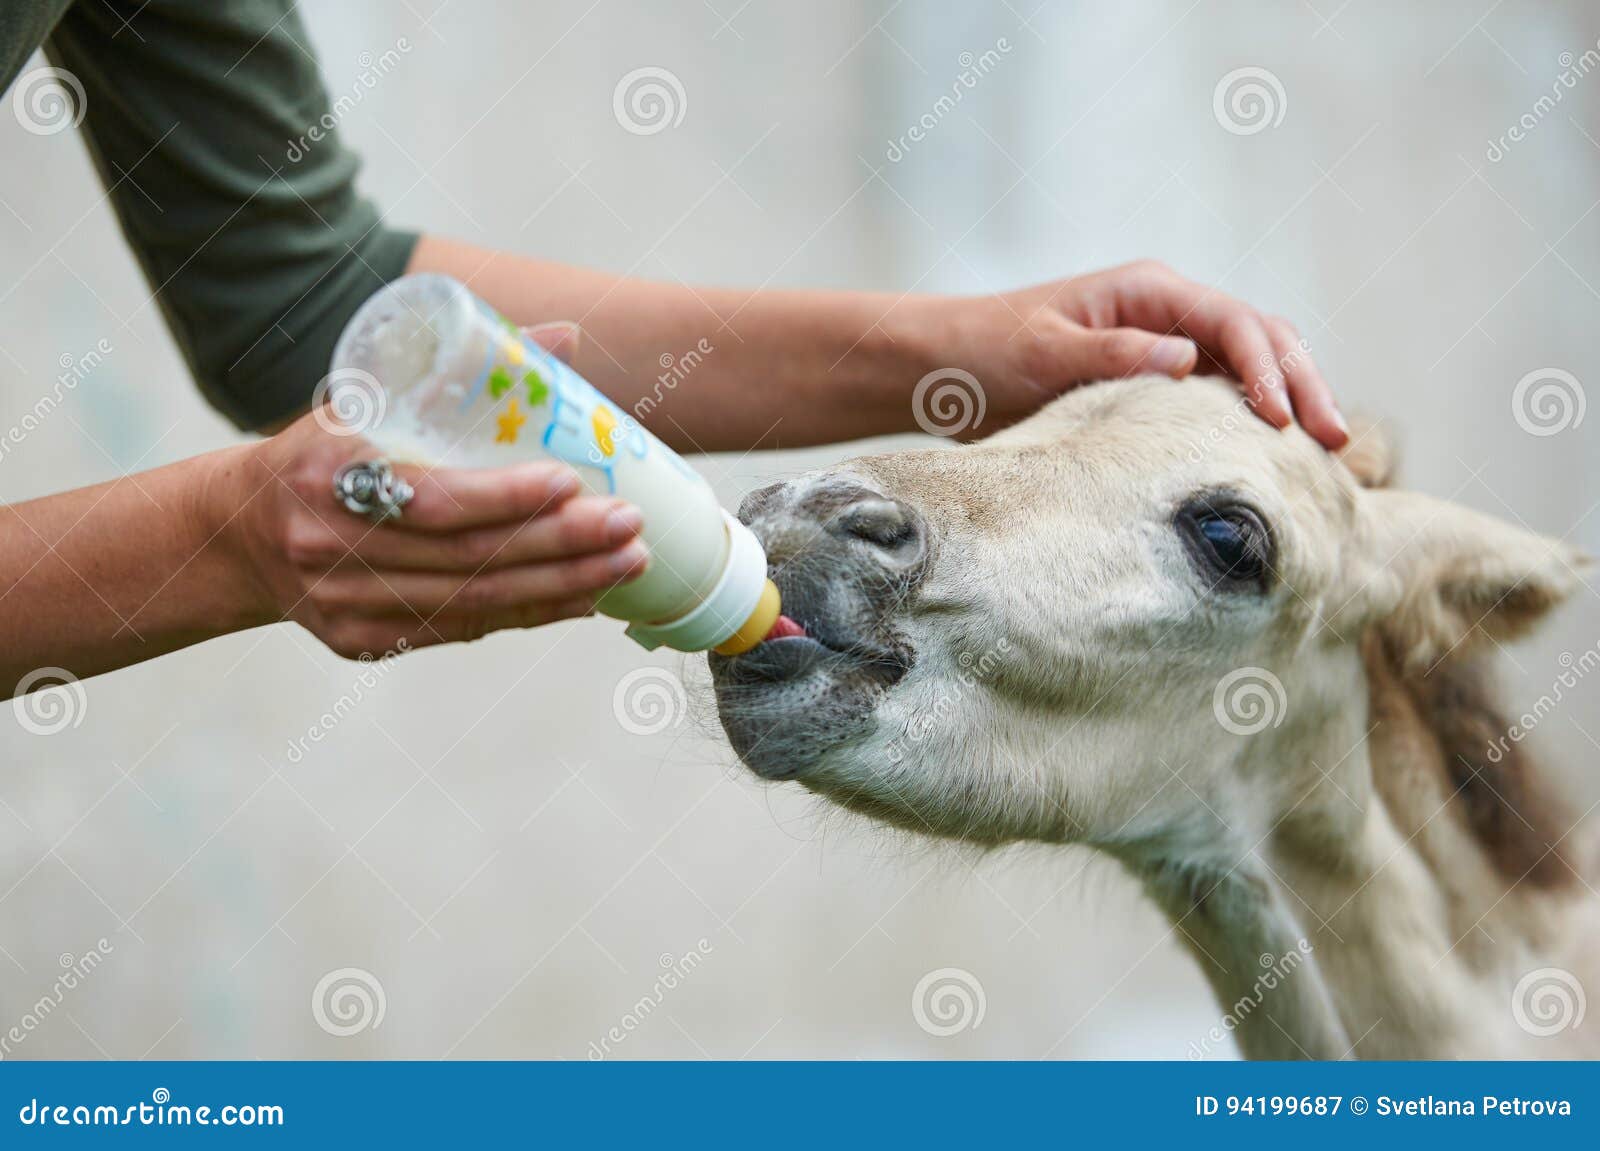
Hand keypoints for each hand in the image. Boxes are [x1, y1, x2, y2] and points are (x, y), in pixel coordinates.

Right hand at [217, 411, 648, 658]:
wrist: (237, 533)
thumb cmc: (321, 452)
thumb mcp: (367, 398)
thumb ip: (462, 372)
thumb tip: (567, 336)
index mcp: (330, 475)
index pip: (433, 499)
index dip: (507, 498)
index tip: (573, 482)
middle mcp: (335, 549)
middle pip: (469, 559)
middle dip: (561, 544)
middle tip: (629, 526)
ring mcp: (348, 605)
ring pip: (476, 604)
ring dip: (564, 585)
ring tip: (628, 562)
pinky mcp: (365, 643)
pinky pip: (465, 630)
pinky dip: (533, 612)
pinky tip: (586, 596)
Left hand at [921, 259, 1347, 447]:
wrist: (943, 366)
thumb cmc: (986, 353)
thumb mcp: (1043, 354)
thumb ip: (1113, 356)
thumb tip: (1189, 361)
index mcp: (1148, 291)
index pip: (1233, 322)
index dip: (1268, 370)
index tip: (1282, 421)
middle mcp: (1167, 311)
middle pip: (1261, 338)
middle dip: (1303, 385)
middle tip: (1337, 441)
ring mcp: (1165, 343)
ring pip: (1251, 365)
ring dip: (1289, 401)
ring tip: (1326, 455)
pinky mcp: (1155, 379)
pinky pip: (1220, 394)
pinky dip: (1252, 418)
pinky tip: (1275, 457)